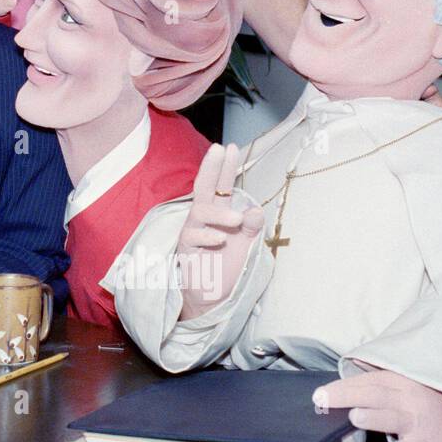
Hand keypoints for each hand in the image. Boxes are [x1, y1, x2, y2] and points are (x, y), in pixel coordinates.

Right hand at [176, 143, 264, 319]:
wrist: (211, 295)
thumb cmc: (225, 264)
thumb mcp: (245, 243)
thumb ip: (252, 226)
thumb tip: (256, 209)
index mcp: (218, 212)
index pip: (220, 185)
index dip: (224, 167)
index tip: (230, 147)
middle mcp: (203, 217)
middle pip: (204, 187)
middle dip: (211, 168)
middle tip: (218, 150)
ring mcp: (192, 231)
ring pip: (200, 211)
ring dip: (219, 213)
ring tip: (236, 220)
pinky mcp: (185, 248)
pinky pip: (193, 236)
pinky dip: (208, 235)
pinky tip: (221, 239)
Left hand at [314, 370, 441, 441]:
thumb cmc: (423, 396)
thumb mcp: (402, 380)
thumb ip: (375, 378)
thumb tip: (343, 376)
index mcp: (400, 380)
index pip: (367, 381)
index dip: (343, 385)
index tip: (321, 391)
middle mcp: (408, 398)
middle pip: (376, 395)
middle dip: (348, 396)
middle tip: (324, 399)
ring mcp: (416, 421)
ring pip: (391, 418)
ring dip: (372, 418)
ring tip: (354, 417)